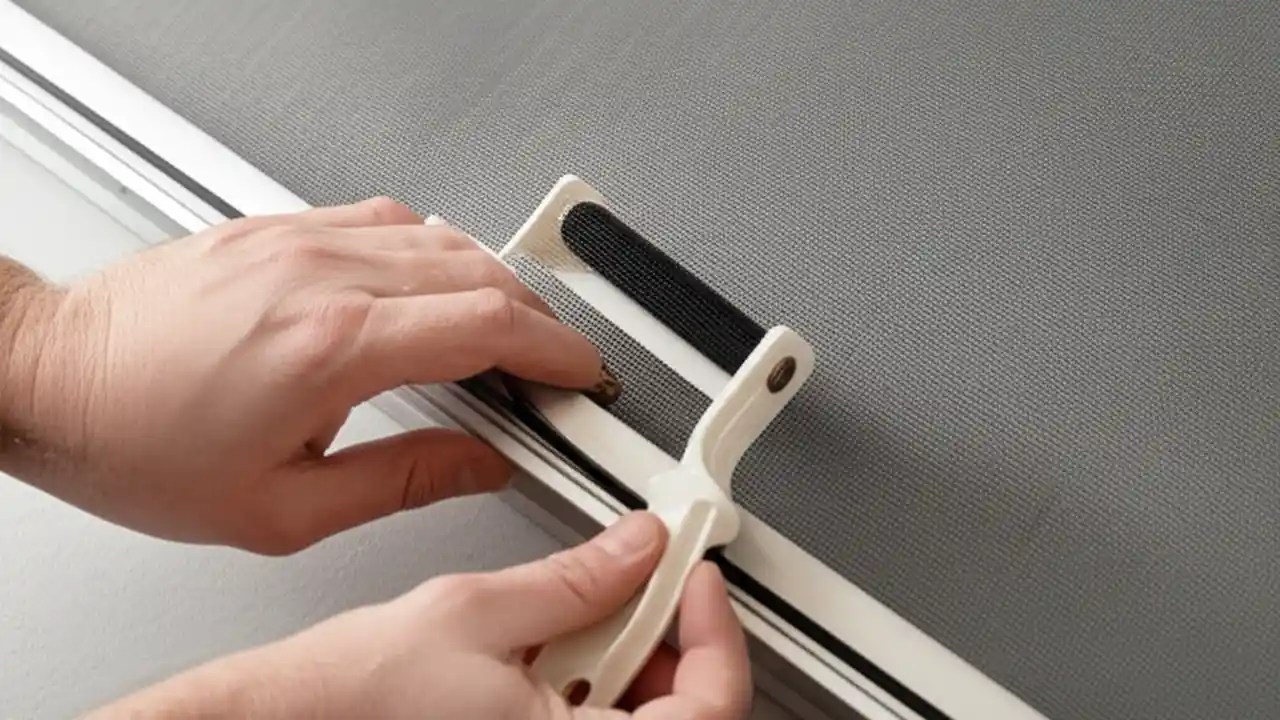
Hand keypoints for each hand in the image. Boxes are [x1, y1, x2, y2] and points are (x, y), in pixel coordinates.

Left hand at [0, 199, 602, 552]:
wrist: (47, 378)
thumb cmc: (136, 442)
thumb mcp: (281, 510)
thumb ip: (400, 482)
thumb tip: (475, 465)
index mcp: (333, 348)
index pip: (489, 326)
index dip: (556, 350)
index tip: (580, 372)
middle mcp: (323, 277)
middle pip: (481, 273)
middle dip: (538, 319)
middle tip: (551, 365)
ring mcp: (300, 239)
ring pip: (442, 238)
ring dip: (492, 283)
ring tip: (503, 334)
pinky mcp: (278, 225)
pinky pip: (387, 217)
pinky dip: (434, 250)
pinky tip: (432, 286)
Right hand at [91, 512, 752, 719]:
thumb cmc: (350, 701)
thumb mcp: (475, 612)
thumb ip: (574, 578)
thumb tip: (640, 548)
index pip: (711, 710)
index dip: (720, 636)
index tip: (701, 578)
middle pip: (682, 714)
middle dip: (668, 640)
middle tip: (643, 585)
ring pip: (634, 716)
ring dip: (626, 657)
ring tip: (575, 614)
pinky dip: (588, 679)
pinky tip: (548, 646)